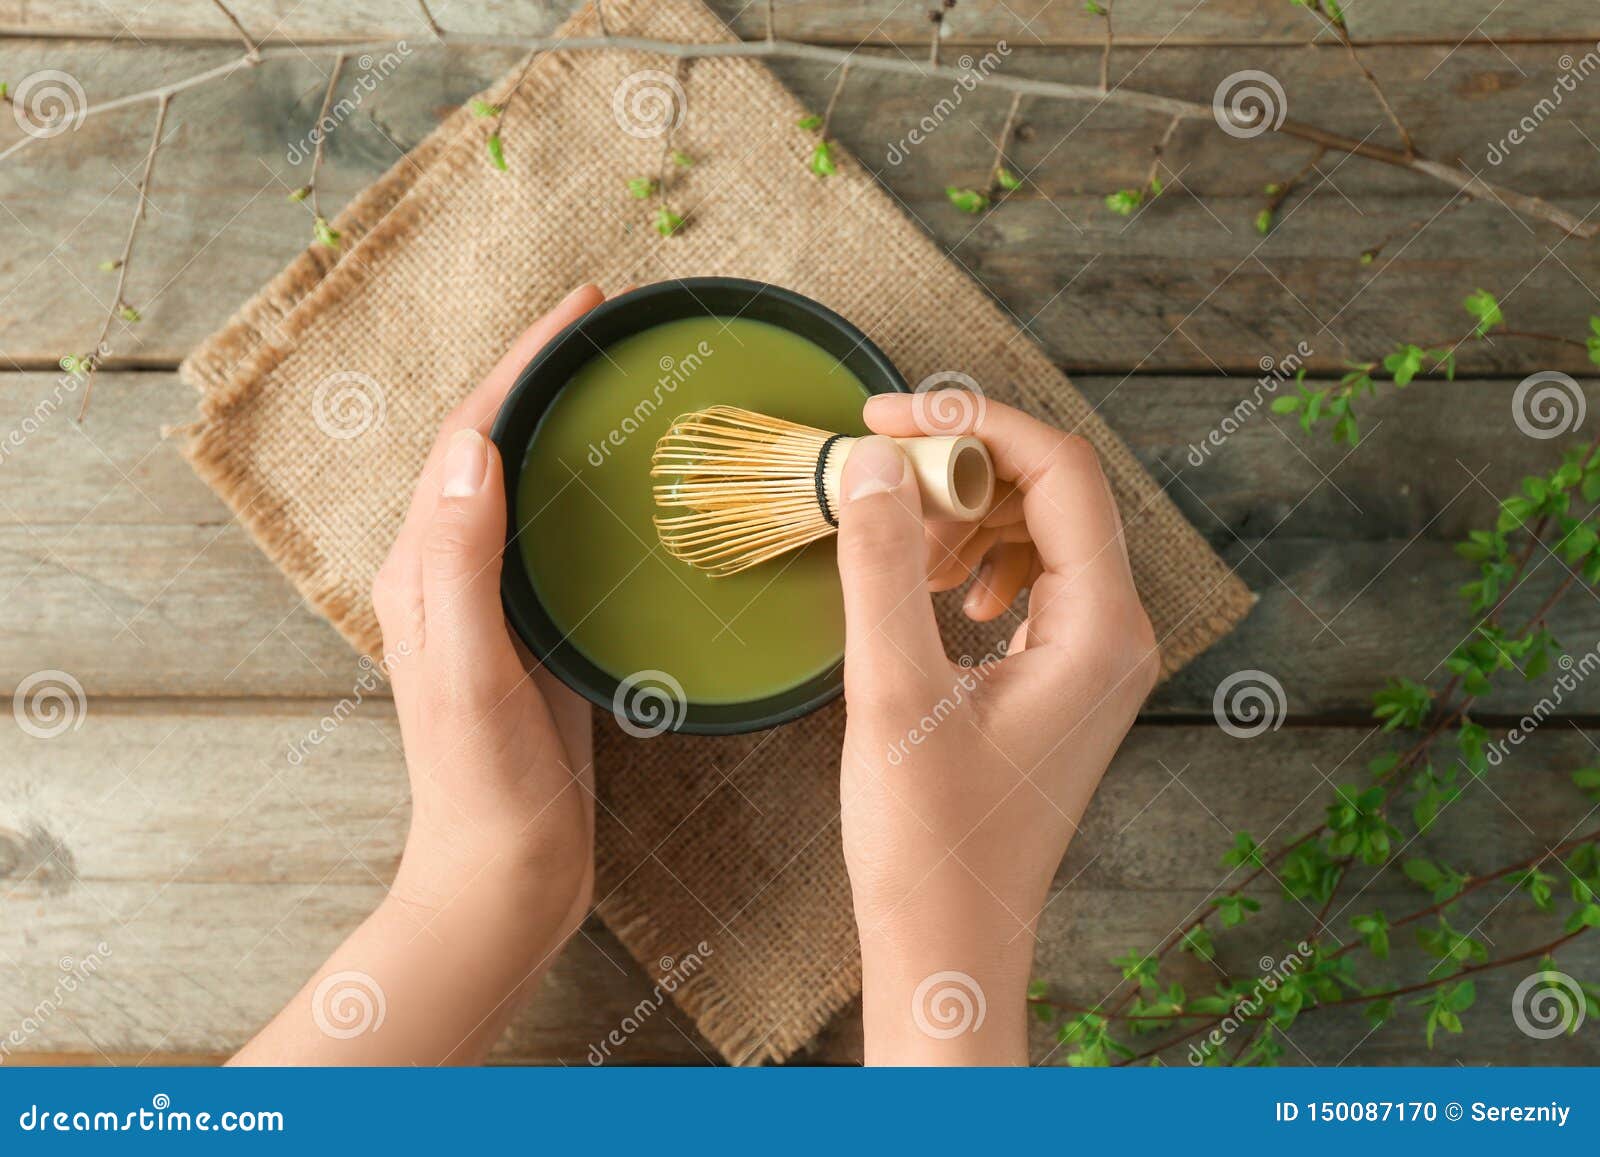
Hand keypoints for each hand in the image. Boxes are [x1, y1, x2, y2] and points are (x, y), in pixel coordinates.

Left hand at [374, 285, 601, 947]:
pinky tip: (630, 490)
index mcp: (424, 569)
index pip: (469, 434)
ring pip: (526, 486)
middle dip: (543, 376)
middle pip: (493, 444)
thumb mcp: (470, 668)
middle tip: (608, 329)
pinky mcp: (530, 635)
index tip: (580, 309)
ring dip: (565, 425)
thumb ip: (461, 557)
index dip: (522, 363)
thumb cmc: (485, 785)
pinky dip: (587, 490)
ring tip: (622, 384)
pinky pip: (554, 537)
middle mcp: (448, 574)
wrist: (505, 879)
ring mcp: (490, 605)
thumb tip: (472, 442)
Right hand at [834, 393, 1158, 1064]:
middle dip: (964, 470)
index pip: (1060, 470)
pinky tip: (929, 596)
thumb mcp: (892, 693)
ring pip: (1041, 535)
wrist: (950, 940)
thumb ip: (881, 566)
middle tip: (878, 477)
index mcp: (1101, 628)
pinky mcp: (1061, 682)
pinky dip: (974, 565)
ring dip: (966, 517)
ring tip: (900, 551)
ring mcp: (1094, 660)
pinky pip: (1031, 584)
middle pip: (1054, 495)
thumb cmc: (931, 842)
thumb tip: (871, 461)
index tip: (884, 418)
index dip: (971, 422)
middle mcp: (1116, 635)